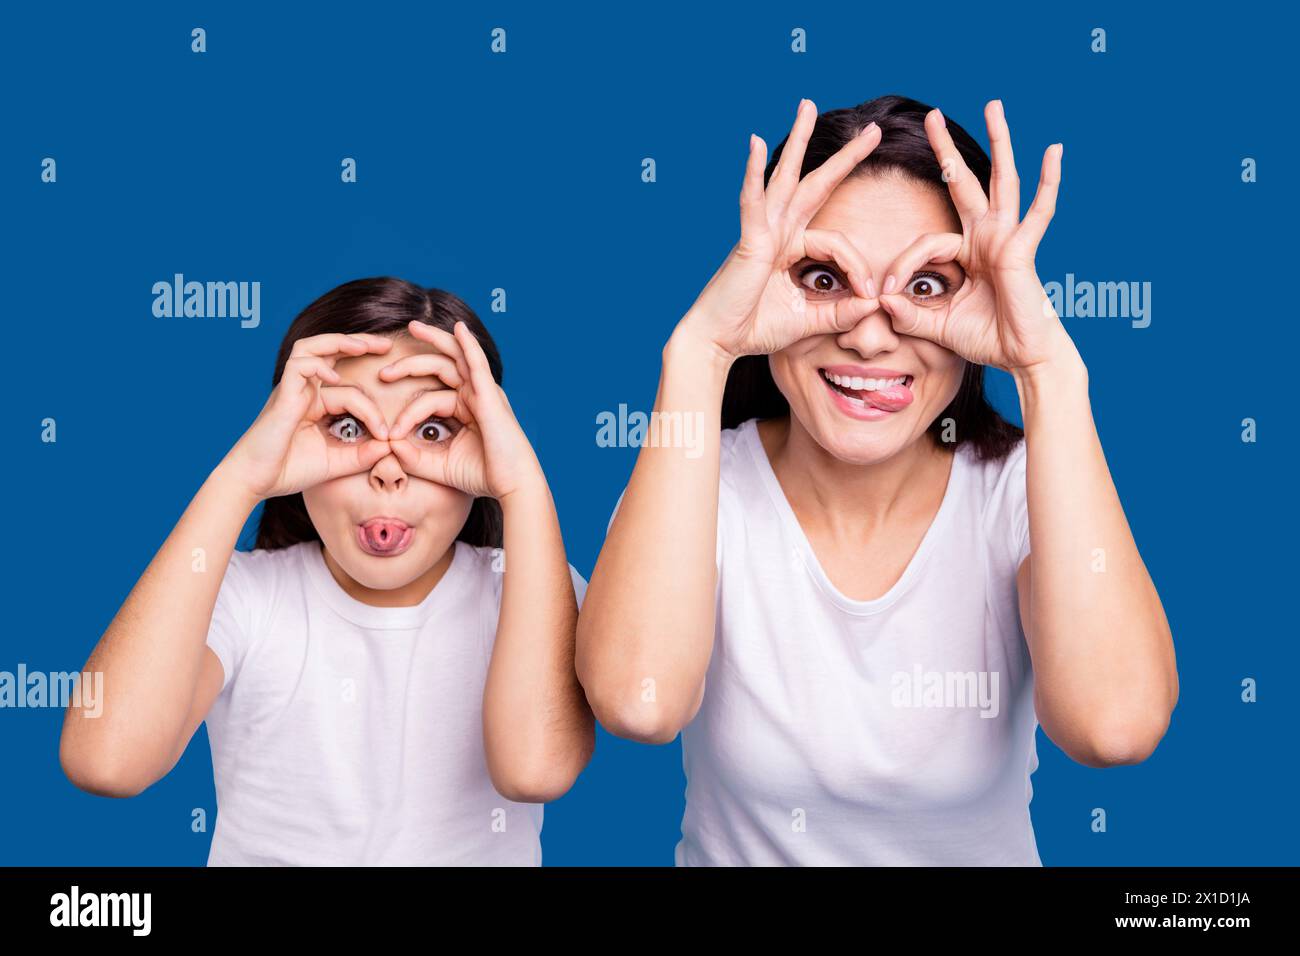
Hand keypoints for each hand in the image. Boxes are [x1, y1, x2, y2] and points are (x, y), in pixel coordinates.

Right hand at [221, 333, 395, 500]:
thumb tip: (391, 444)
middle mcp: (304, 391)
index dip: (373, 410)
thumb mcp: (335, 463)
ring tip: (363, 346)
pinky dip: (318, 366)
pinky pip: (298, 366)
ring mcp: (292, 390)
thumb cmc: (289, 471)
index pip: (350, 389)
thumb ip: (362, 454)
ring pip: (312, 347)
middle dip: (359, 343)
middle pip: (329, 351)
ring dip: (339, 342)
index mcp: (315, 404)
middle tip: (386, 345)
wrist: (254, 482)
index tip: (386, 436)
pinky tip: (335, 378)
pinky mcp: (282, 395)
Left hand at [384, 320, 541, 500]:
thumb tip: (388, 443)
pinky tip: (458, 328)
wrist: (512, 485)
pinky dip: (468, 344)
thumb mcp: (439, 465)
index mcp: (465, 408)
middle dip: (411, 362)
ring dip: (434, 339)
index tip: (389, 436)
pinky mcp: (490, 395)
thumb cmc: (482, 476)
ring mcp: (484, 392)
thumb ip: (413, 456)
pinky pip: (478, 363)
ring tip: (412, 326)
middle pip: (439, 366)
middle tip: (385, 370)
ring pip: (455, 357)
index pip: (428, 397)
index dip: (405, 413)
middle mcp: (475, 395)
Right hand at [677, 98, 883, 358]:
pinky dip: (754, 172)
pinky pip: (752, 201)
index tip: (870, 295)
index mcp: (790, 247)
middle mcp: (777, 232)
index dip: (858, 266)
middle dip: (844, 157)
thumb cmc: (754, 329)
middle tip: (872, 129)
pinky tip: (756, 143)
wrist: (717, 341)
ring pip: (785, 179)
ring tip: (809, 106)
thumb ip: (840, 312)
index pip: (837, 242)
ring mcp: (761, 232)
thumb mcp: (808, 321)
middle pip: (814, 184)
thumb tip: (875, 304)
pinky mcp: (748, 240)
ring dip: (798, 141)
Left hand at [877, 100, 1074, 373]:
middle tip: (932, 115)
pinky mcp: (1023, 249)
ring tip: (994, 105)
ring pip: (1001, 181)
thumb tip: (881, 303)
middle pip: (965, 183)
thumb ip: (910, 315)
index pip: (925, 243)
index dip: (901, 265)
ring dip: (998, 142)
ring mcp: (1008, 238)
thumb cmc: (988, 339)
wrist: (1024, 357)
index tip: (884, 294)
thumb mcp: (938, 327)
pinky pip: (1039, 211)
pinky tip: (1054, 150)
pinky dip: (1049, 182)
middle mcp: (988, 237)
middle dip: (947, 150)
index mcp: (968, 252)